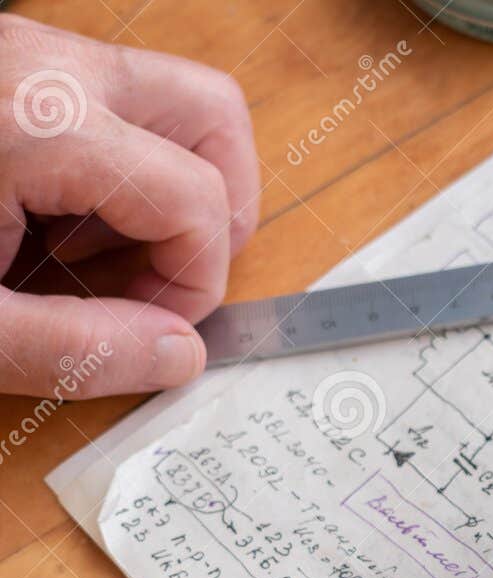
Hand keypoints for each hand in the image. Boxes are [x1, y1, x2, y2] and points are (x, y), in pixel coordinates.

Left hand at [0, 15, 257, 397]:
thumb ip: (72, 350)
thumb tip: (178, 356)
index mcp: (40, 123)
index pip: (196, 200)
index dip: (194, 285)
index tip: (146, 330)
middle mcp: (44, 66)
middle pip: (210, 115)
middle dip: (218, 210)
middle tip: (167, 277)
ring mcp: (24, 52)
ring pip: (166, 101)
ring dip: (163, 187)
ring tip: (87, 254)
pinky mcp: (6, 63)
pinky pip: (103, 101)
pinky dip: (107, 167)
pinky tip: (41, 223)